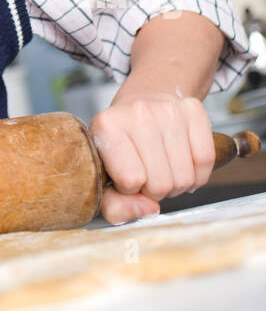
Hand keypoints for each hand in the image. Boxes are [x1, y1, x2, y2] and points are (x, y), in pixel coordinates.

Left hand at [89, 92, 215, 224]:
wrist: (141, 101)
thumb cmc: (122, 144)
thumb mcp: (104, 176)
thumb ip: (114, 206)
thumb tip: (147, 209)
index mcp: (107, 126)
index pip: (130, 181)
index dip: (131, 190)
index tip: (127, 176)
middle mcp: (138, 112)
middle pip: (161, 183)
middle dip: (155, 190)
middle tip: (147, 175)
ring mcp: (168, 108)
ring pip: (185, 177)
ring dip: (176, 184)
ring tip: (163, 168)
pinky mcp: (193, 108)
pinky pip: (205, 160)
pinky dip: (197, 173)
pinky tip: (182, 164)